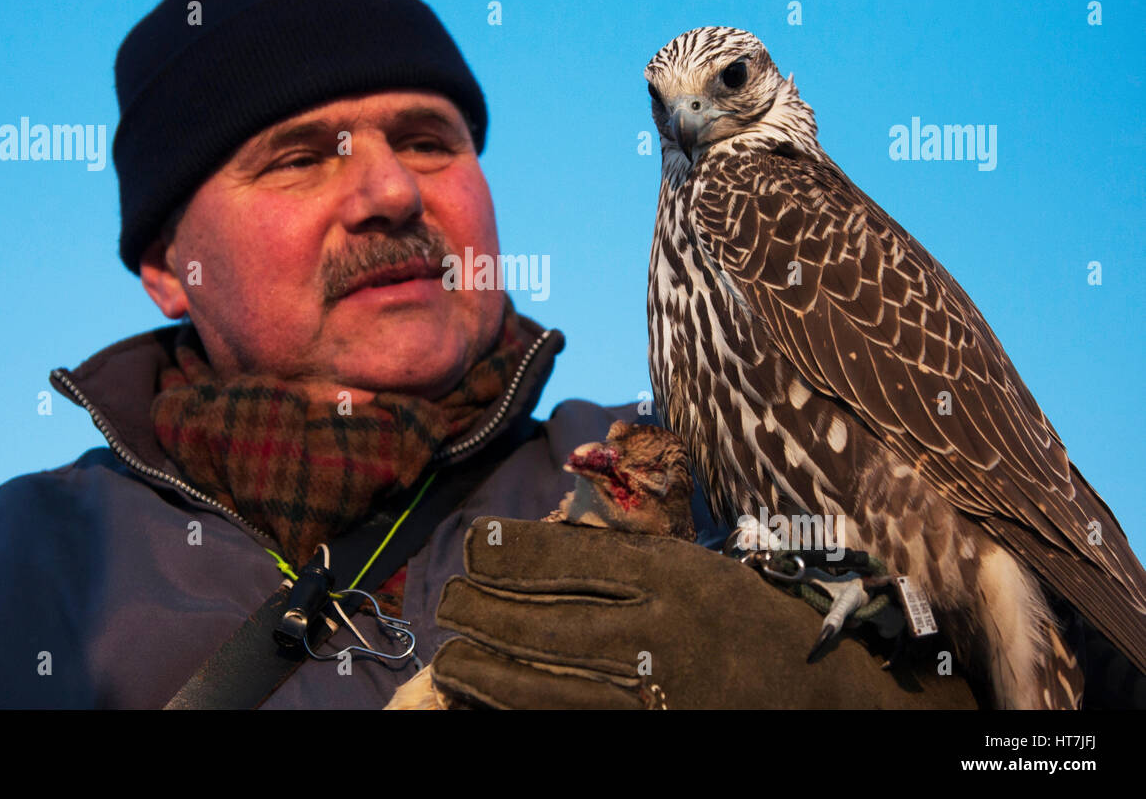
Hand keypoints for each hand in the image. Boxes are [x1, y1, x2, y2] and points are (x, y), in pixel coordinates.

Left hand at [431, 517, 980, 708]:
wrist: (833, 702)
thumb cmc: (763, 625)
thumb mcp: (706, 571)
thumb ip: (637, 561)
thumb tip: (554, 546)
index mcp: (676, 575)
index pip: (568, 556)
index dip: (508, 551)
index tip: (472, 545)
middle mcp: (662, 630)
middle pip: (546, 619)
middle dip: (484, 612)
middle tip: (446, 605)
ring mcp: (658, 691)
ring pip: (547, 680)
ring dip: (488, 669)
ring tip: (450, 658)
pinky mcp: (654, 734)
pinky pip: (574, 722)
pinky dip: (526, 714)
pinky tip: (491, 705)